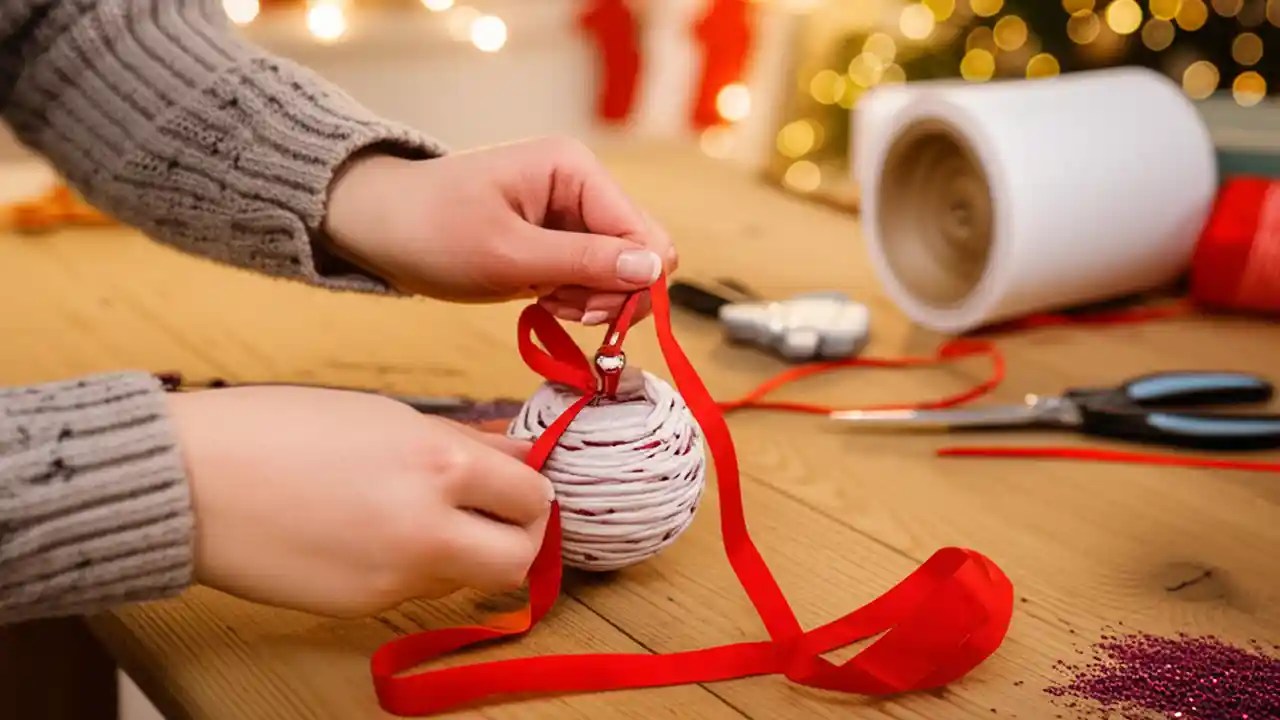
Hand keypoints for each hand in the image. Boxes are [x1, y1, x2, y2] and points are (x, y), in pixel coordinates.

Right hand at [167, 386, 551, 617]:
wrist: (187, 481)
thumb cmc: (278, 428)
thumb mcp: (385, 416)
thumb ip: (461, 442)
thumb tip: (518, 454)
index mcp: (439, 463)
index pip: (533, 497)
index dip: (529, 491)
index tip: (515, 485)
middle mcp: (428, 527)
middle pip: (519, 559)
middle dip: (517, 539)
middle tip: (494, 517)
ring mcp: (395, 576)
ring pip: (465, 578)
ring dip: (460, 552)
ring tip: (408, 513)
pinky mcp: (361, 607)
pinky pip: (414, 591)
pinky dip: (410, 567)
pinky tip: (365, 533)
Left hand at [322, 137, 676, 324]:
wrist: (376, 228)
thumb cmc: (430, 231)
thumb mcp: (508, 255)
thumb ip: (584, 263)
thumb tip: (657, 270)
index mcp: (576, 170)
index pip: (646, 235)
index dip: (631, 284)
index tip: (586, 314)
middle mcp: (583, 187)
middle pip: (641, 256)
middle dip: (608, 294)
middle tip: (559, 308)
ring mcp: (572, 215)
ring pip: (618, 274)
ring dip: (588, 301)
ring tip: (540, 301)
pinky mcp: (559, 242)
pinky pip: (592, 280)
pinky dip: (572, 301)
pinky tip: (538, 300)